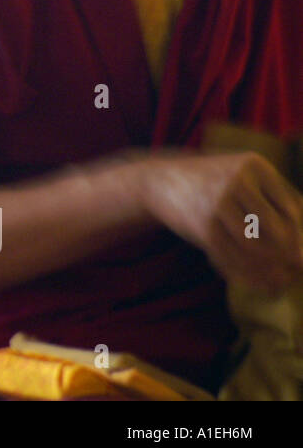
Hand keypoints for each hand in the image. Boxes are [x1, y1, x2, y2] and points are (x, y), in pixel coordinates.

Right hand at [140, 151, 302, 293]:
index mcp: (254, 165)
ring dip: (267, 270)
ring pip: (254, 247)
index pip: (291, 210)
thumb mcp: (244, 177)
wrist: (159, 179)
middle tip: (292, 274)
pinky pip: (229, 256)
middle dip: (287, 257)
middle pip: (277, 231)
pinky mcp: (200, 224)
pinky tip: (253, 282)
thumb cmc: (212, 182)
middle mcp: (236, 180)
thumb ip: (275, 200)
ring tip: (276, 283)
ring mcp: (215, 202)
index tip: (300, 258)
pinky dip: (244, 274)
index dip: (300, 238)